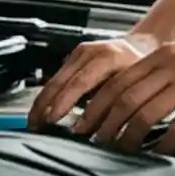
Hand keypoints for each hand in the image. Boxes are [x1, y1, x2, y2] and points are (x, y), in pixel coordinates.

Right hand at [28, 34, 153, 129]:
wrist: (141, 46)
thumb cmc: (140, 69)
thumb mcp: (134, 86)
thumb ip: (115, 104)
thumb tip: (96, 129)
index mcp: (109, 57)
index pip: (80, 82)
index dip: (64, 102)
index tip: (52, 119)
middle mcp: (91, 51)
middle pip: (61, 80)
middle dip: (45, 105)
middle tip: (35, 125)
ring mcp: (80, 51)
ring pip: (54, 79)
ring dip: (42, 102)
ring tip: (33, 122)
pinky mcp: (73, 55)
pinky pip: (56, 77)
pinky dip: (48, 95)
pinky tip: (42, 111)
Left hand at [71, 42, 174, 153]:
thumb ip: (157, 73)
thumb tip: (124, 97)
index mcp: (164, 55)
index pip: (119, 79)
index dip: (97, 103)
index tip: (85, 121)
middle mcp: (173, 67)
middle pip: (126, 97)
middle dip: (104, 123)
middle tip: (94, 140)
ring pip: (145, 115)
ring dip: (127, 137)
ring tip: (120, 150)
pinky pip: (174, 131)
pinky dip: (160, 146)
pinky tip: (155, 152)